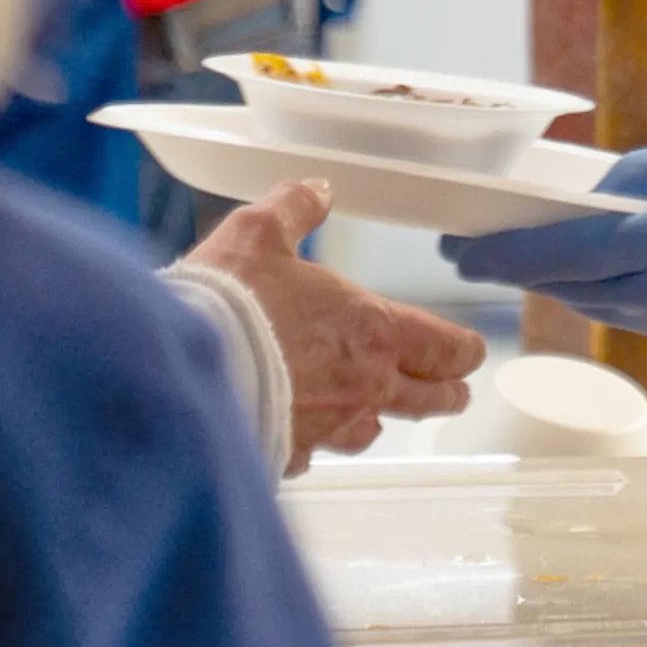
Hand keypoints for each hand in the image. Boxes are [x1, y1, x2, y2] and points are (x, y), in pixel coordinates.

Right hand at [189, 181, 489, 473]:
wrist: (174, 374)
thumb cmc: (227, 302)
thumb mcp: (259, 233)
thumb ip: (295, 209)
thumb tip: (317, 189)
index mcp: (373, 330)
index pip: (446, 348)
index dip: (464, 351)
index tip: (471, 353)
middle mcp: (363, 387)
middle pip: (428, 400)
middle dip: (444, 393)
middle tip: (454, 392)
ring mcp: (326, 429)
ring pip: (371, 431)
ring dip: (376, 419)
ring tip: (375, 414)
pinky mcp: (286, 457)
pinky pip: (313, 455)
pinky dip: (311, 444)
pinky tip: (299, 436)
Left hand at [439, 129, 646, 373]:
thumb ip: (641, 175)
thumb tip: (581, 199)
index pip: (569, 252)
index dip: (504, 254)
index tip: (457, 249)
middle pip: (574, 289)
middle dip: (523, 269)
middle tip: (478, 250)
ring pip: (606, 311)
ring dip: (574, 283)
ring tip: (554, 254)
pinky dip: (634, 298)